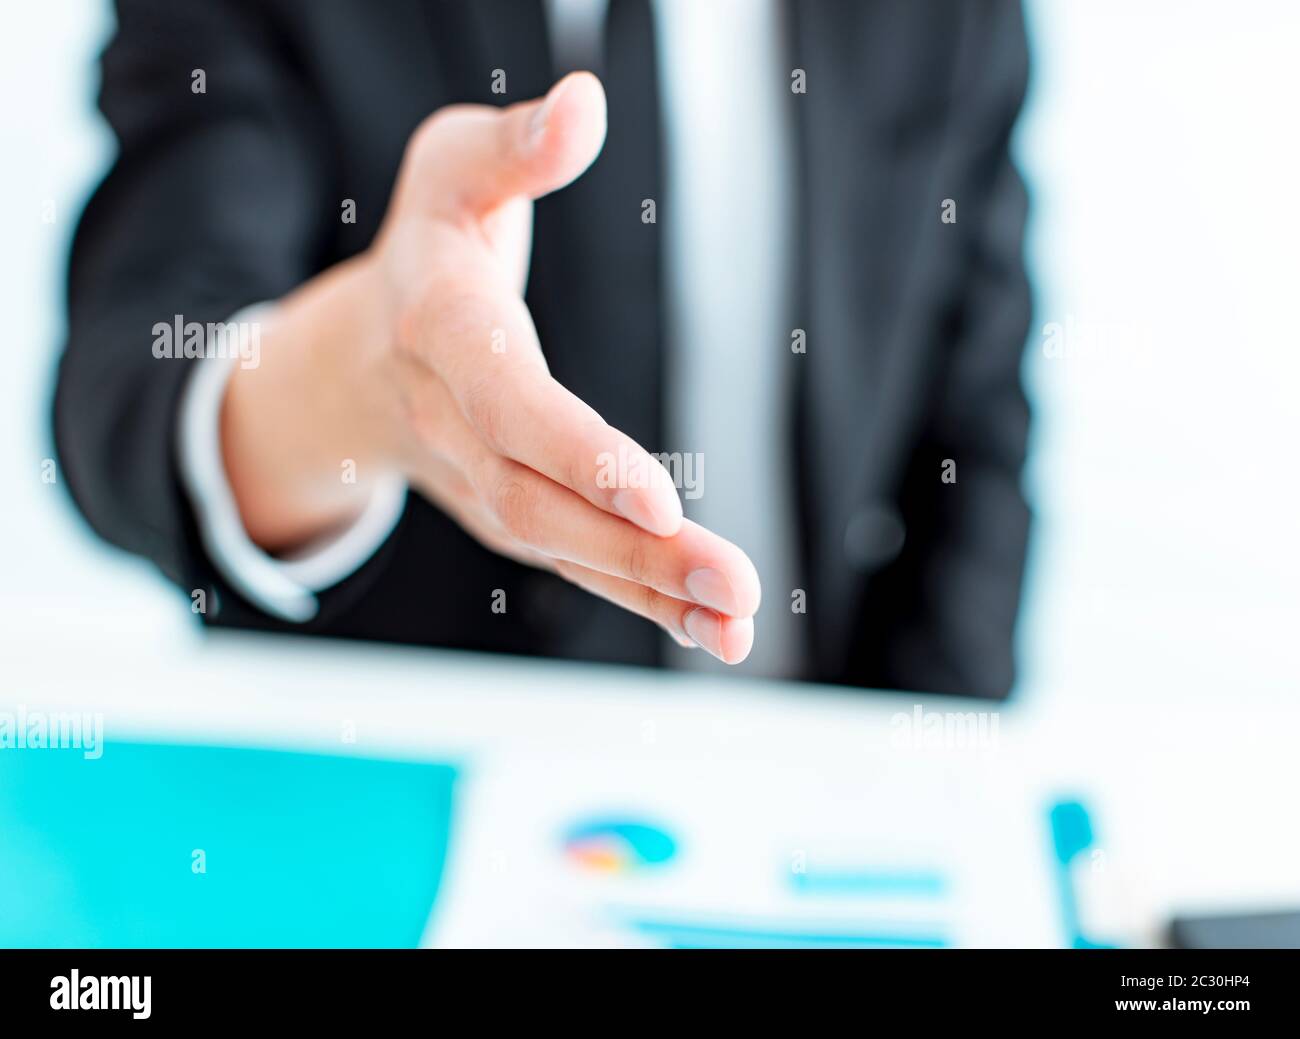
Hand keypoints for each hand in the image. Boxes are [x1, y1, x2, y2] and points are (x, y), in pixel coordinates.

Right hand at [221, 73, 759, 662]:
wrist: (358, 359)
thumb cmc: (429, 248)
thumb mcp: (451, 171)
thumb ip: (515, 148)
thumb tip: (585, 104)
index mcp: (439, 328)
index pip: (505, 401)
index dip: (573, 450)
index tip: (655, 494)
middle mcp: (452, 424)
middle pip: (537, 501)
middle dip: (632, 551)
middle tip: (731, 584)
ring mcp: (478, 481)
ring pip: (561, 549)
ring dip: (651, 591)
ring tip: (737, 618)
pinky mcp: (514, 513)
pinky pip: (577, 565)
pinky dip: (644, 603)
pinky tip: (714, 627)